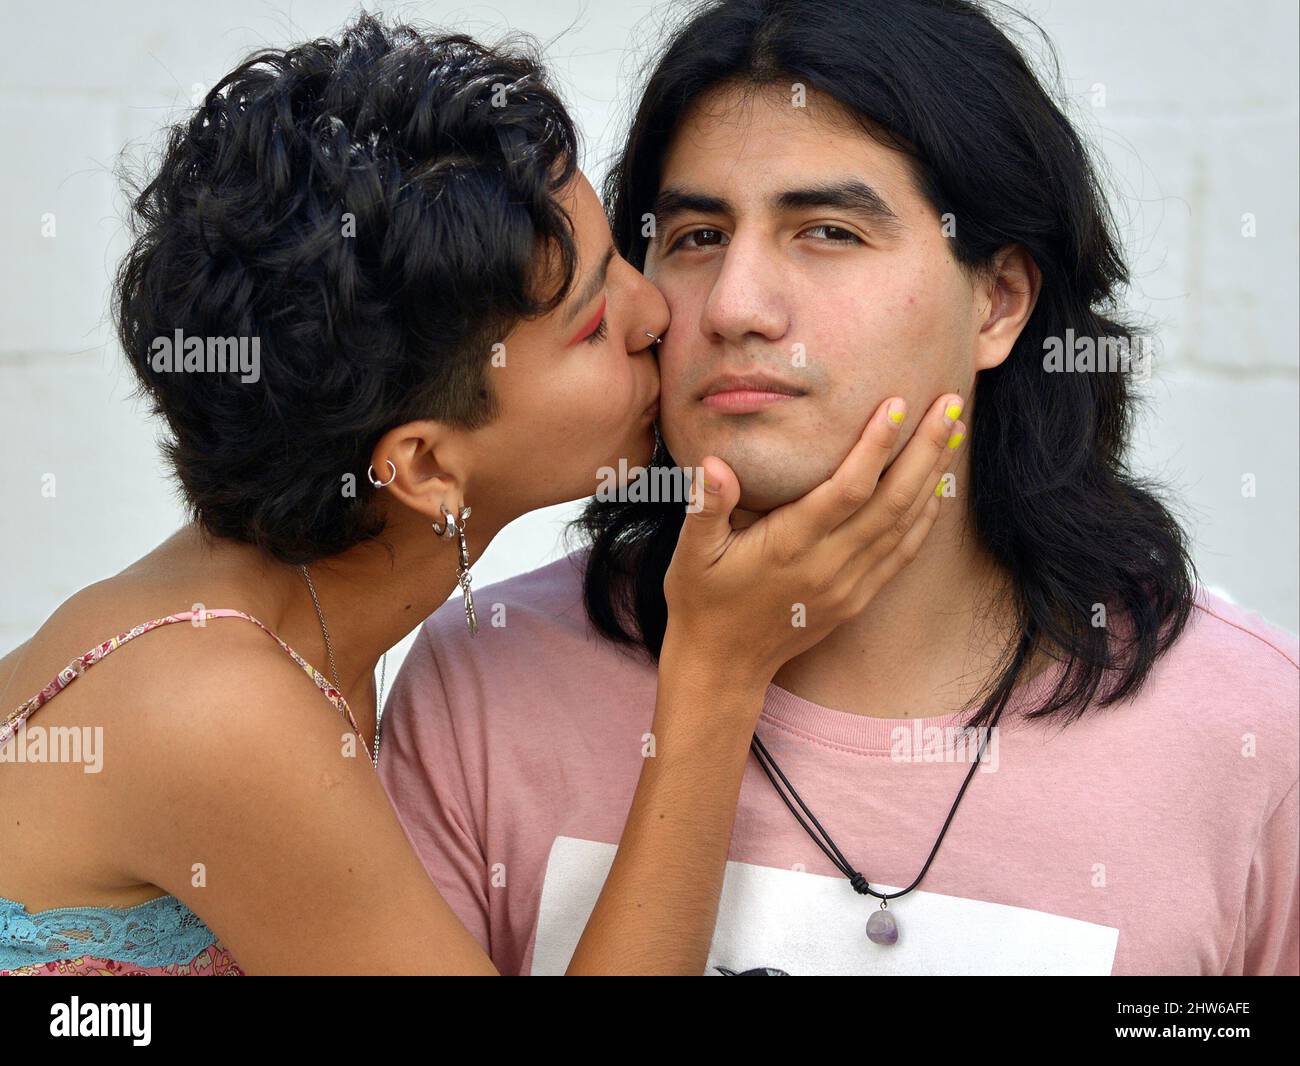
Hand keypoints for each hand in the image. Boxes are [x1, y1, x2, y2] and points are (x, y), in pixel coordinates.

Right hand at [664, 392, 966, 682]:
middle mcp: (828, 565)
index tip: (896, 404)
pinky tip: (938, 488)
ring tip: (955, 432)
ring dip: (933, 477)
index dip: (876, 447)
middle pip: (892, 502)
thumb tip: (715, 463)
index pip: (847, 489)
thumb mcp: (691, 553)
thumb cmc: (702, 601)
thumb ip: (705, 506)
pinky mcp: (857, 599)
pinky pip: (902, 554)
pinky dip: (925, 518)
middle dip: (925, 450)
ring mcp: (848, 585)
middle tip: (951, 404)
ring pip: (905, 525)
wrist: (723, 665)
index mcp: (789, 546)